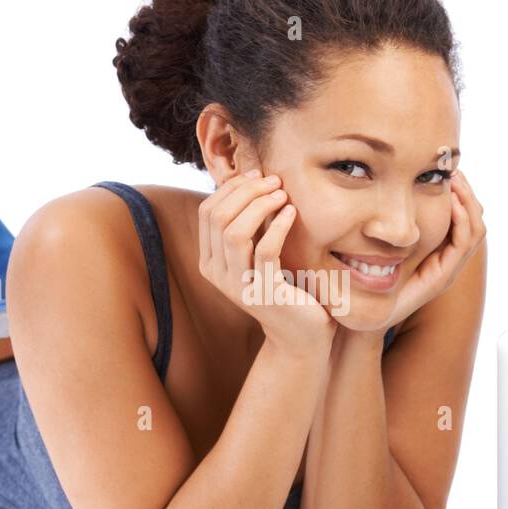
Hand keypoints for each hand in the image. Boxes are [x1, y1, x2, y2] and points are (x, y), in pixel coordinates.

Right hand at [198, 169, 337, 354]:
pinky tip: (291, 213)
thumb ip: (249, 225)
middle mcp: (217, 274)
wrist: (300, 332)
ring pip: (235, 232)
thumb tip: (252, 180)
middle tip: (275, 181)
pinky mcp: (264, 293)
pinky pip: (265, 250)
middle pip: (219, 217)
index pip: (207, 211)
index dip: (232, 187)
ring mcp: (238, 286)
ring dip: (260, 205)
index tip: (259, 176)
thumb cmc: (283, 285)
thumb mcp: (258, 252)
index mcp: (210, 261)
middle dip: (247, 191)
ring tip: (283, 195)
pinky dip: (278, 226)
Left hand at [379, 169, 485, 330]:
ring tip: (456, 181)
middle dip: (467, 191)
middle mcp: (448, 257)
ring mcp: (448, 267)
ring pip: (475, 229)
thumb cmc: (373, 277)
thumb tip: (384, 187)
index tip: (448, 170)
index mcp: (439, 247)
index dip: (460, 191)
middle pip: (474, 218)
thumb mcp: (383, 239)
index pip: (462, 214)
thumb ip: (390, 220)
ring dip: (468, 201)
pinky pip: (463, 243)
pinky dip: (462, 220)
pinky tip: (452, 202)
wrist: (368, 313)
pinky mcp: (443, 275)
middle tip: (454, 169)